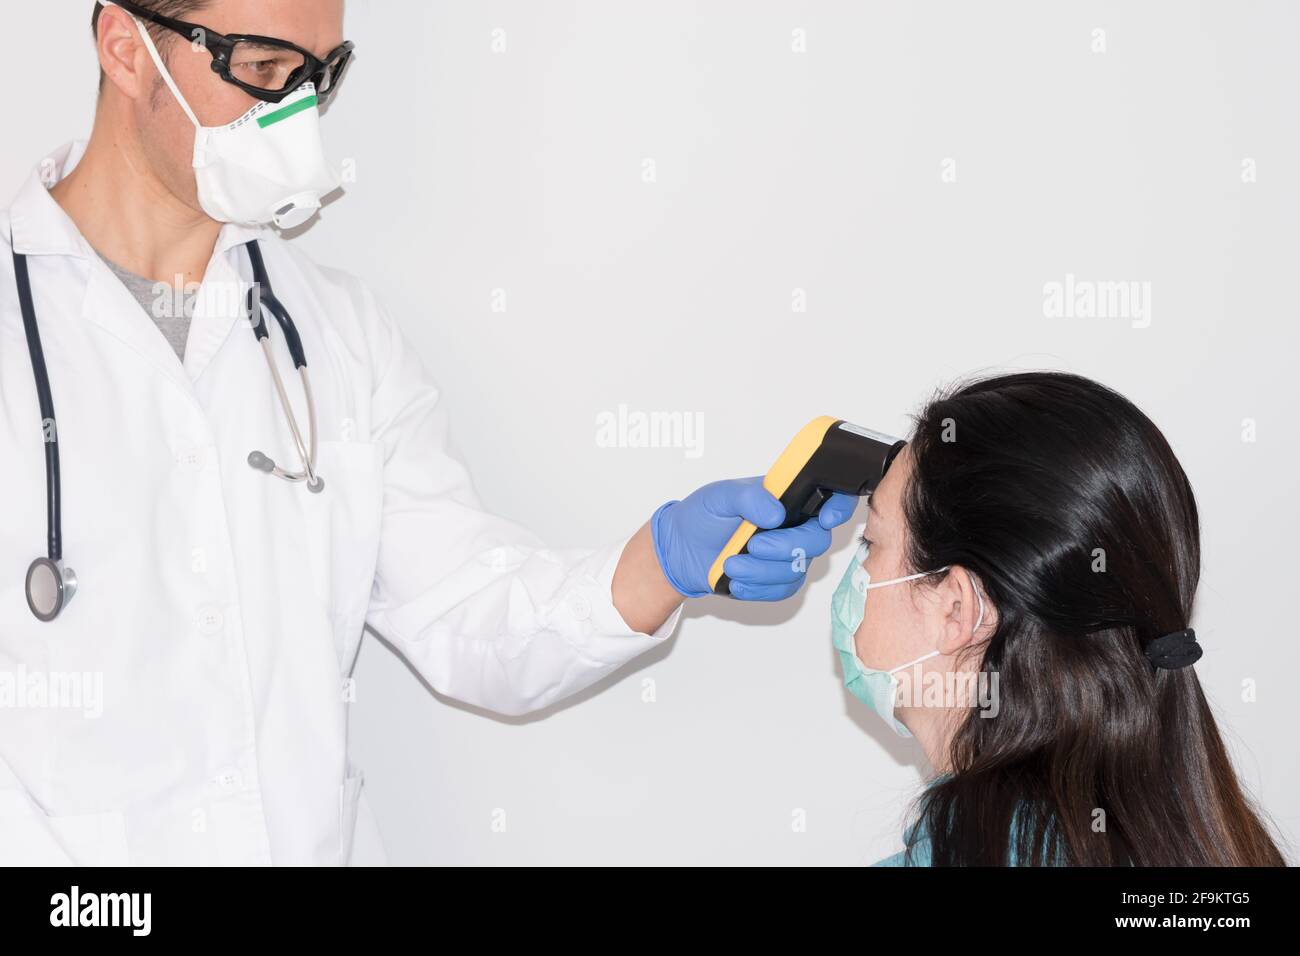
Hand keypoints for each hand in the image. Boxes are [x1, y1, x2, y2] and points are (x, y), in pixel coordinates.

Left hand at [650, 477, 857, 600]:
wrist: (682, 549)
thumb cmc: (704, 514)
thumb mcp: (720, 495)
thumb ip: (748, 497)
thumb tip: (775, 513)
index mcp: (788, 497)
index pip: (831, 497)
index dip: (839, 507)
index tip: (825, 518)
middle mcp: (795, 526)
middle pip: (817, 539)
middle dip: (786, 546)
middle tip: (754, 545)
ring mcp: (788, 555)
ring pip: (797, 569)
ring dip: (762, 570)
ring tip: (731, 564)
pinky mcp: (776, 581)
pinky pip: (782, 590)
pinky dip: (758, 588)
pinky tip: (736, 580)